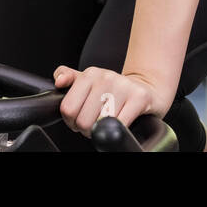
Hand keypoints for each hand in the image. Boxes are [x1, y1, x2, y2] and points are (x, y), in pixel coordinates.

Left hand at [53, 66, 170, 132]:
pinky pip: (120, 124)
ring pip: (101, 124)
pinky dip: (117, 130)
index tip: (79, 121)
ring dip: (102, 131)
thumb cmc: (113, 89)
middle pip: (83, 120)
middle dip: (87, 129)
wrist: (147, 88)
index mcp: (89, 74)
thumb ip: (68, 77)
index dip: (71, 121)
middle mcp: (105, 77)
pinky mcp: (140, 97)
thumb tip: (59, 81)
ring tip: (106, 124)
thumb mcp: (88, 81)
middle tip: (95, 125)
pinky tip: (120, 125)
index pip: (68, 108)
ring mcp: (123, 86)